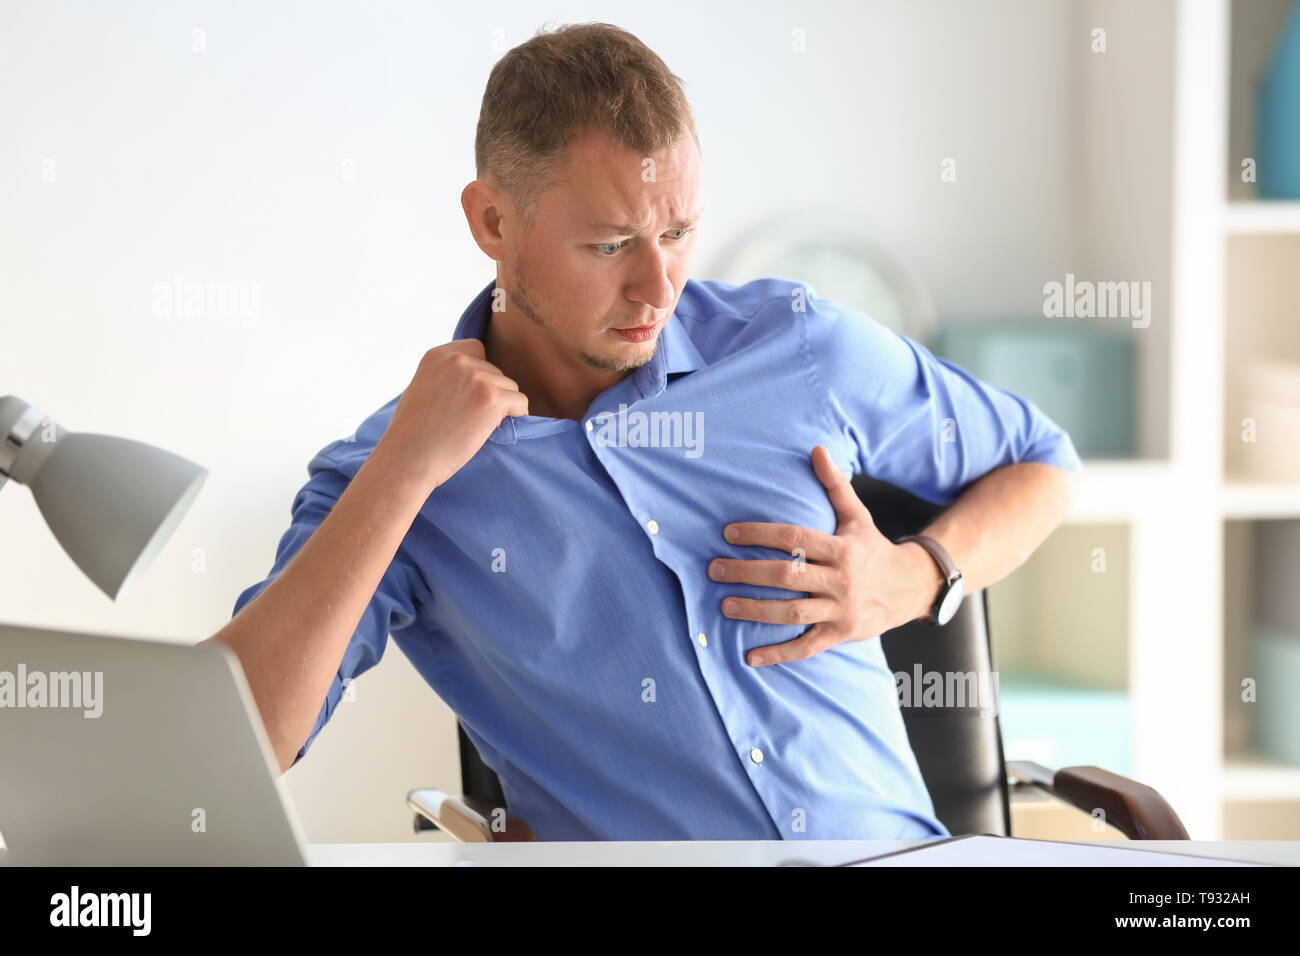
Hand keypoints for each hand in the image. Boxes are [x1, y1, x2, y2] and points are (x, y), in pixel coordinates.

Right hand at [375, 339, 528, 492]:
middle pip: (495, 370)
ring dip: (500, 407)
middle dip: (488, 394)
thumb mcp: (421, 388)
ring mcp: (476, 377)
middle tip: (466, 419)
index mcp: (437, 355)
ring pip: (509, 387)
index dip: (479, 374)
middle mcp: (457, 360)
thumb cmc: (412, 434)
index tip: (468, 396)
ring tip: (473, 426)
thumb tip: (476, 377)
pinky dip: (515, 417)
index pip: (477, 350)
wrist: (408, 459)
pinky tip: (493, 430)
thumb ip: (445, 375)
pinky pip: (521, 402)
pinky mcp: (491, 398)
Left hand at [710, 445, 941, 666]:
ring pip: (793, 612)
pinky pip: (807, 647)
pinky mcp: (841, 634)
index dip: (760, 534)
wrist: (910, 588)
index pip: (795, 538)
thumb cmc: (873, 548)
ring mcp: (841, 610)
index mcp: (842, 547)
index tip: (729, 533)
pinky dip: (779, 654)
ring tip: (724, 605)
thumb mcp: (857, 515)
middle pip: (788, 576)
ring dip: (756, 610)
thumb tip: (816, 448)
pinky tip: (750, 658)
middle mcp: (841, 579)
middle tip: (714, 570)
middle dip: (748, 573)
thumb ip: (835, 485)